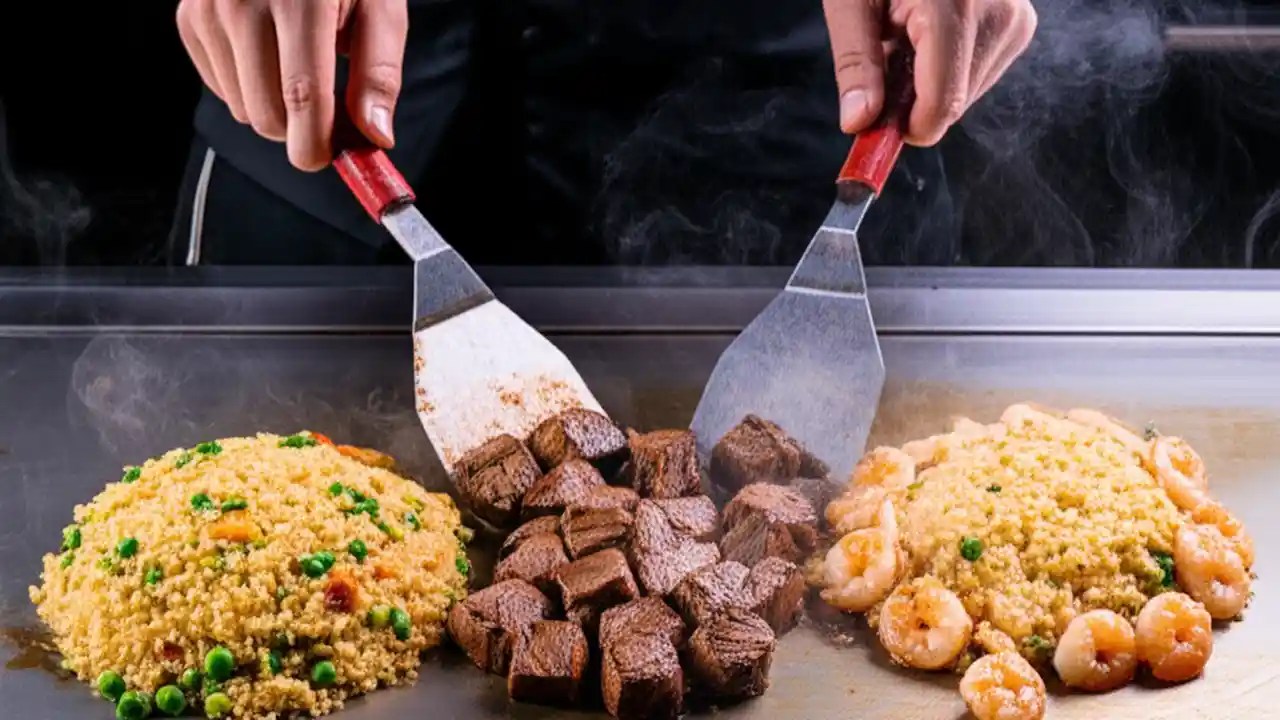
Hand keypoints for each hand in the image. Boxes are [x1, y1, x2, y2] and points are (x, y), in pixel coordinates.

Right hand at [176, 0, 407, 170]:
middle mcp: (244, 1)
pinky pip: (221, 88)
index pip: (303, 93)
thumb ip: (379, 75)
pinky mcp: (190, 19)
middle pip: (267, 113)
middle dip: (300, 129)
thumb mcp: (379, 10)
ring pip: (242, 108)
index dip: (316, 140)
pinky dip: (249, 87)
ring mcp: (209, 10)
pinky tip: (269, 54)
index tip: (330, 159)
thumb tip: (374, 136)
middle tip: (327, 110)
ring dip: (275, 107)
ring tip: (298, 65)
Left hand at [823, 0, 1036, 144]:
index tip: (871, 128)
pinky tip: (929, 31)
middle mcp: (999, 13)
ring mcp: (1016, 19)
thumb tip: (860, 123)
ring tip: (907, 30)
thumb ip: (857, 63)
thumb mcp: (850, 1)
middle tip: (886, 50)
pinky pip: (977, 76)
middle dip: (911, 98)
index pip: (941, 102)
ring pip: (964, 96)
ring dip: (927, 83)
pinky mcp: (1020, 24)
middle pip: (952, 105)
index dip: (903, 127)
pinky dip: (947, 68)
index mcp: (954, 5)